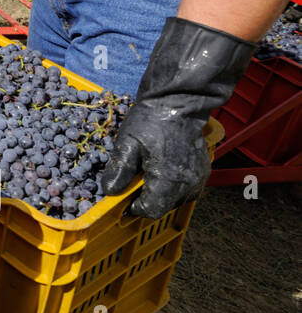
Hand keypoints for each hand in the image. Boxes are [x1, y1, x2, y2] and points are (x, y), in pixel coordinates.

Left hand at [99, 17, 255, 217]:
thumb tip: (108, 192)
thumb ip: (119, 170)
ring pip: (175, 200)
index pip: (151, 210)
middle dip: (145, 199)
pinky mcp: (203, 172)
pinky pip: (185, 189)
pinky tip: (160, 170)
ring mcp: (198, 179)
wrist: (179, 102)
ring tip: (146, 174)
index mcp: (169, 181)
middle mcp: (188, 185)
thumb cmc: (151, 122)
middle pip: (163, 207)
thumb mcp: (127, 143)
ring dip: (159, 194)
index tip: (122, 197)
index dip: (134, 207)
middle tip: (131, 183)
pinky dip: (171, 186)